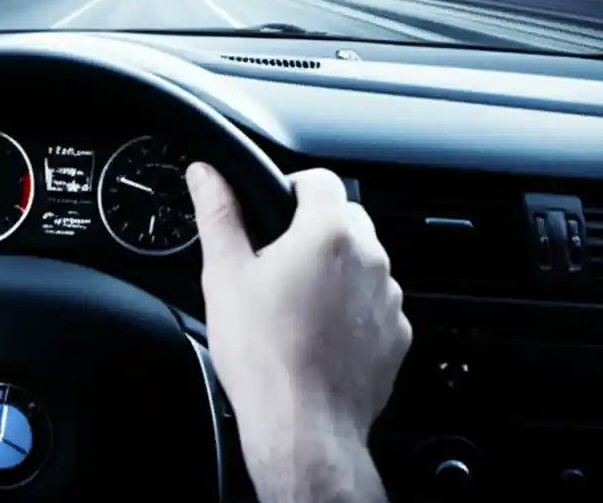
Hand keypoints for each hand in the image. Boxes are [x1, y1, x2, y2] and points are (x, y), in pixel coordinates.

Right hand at [188, 163, 409, 502]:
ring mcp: (389, 298)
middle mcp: (370, 259)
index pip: (320, 179)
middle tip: (276, 264)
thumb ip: (218, 214)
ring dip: (335, 271)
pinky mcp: (395, 334)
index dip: (292, 188)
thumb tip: (206, 175)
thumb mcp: (225, 276)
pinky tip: (318, 334)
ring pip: (363, 262)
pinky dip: (351, 309)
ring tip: (295, 306)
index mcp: (327, 233)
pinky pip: (374, 304)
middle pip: (345, 219)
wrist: (301, 426)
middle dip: (313, 231)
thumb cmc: (264, 356)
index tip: (273, 211)